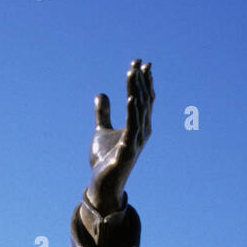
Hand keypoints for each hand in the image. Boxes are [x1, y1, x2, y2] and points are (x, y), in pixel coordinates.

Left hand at [86, 59, 152, 213]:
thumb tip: (101, 93)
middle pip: (143, 101)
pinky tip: (131, 97)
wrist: (102, 185)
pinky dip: (133, 112)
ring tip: (132, 73)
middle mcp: (142, 132)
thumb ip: (103, 113)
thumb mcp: (102, 132)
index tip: (140, 62)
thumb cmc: (105, 161)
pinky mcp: (127, 150)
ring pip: (139, 111)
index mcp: (139, 126)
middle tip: (137, 62)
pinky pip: (132, 128)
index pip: (144, 98)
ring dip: (136, 90)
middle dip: (140, 81)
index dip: (143, 80)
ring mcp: (136, 141)